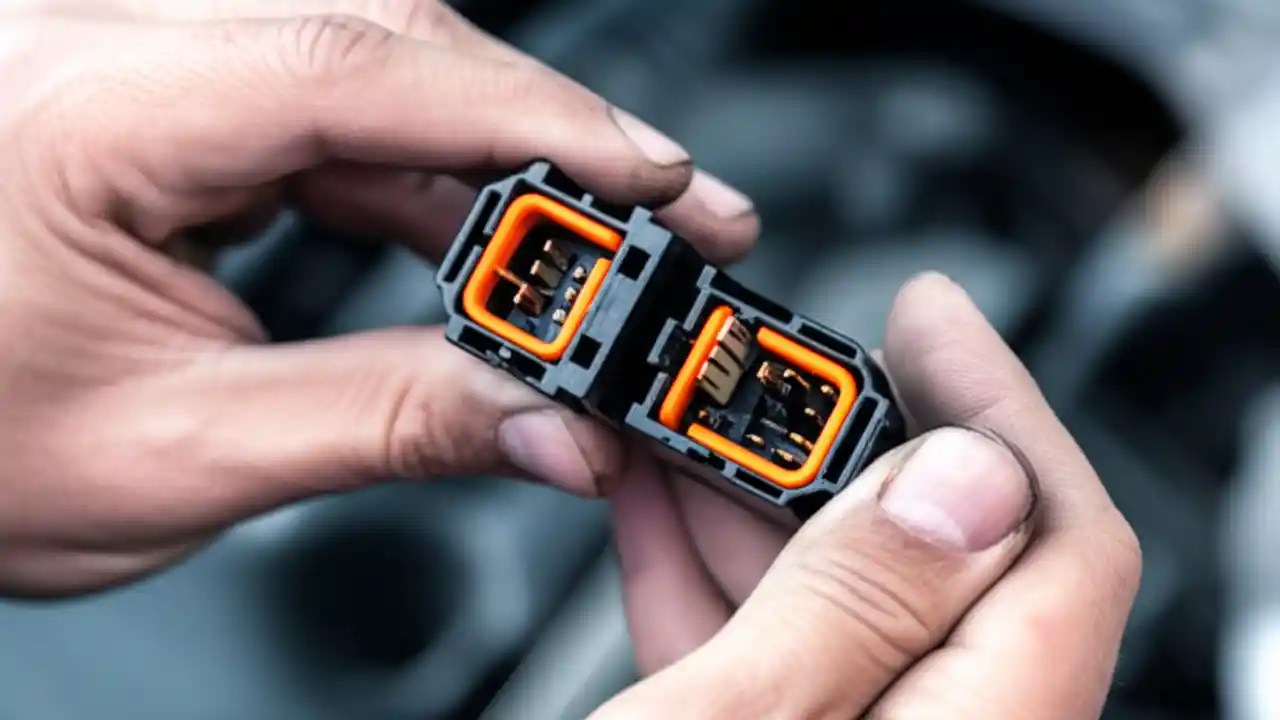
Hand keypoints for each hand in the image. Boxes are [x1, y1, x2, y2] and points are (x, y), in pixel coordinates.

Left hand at [0, 0, 758, 595]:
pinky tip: (473, 239)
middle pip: (381, 39)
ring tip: (583, 251)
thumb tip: (547, 421)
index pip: (349, 71)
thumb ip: (389, 426)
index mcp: (76, 114)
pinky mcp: (162, 96)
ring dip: (488, 157)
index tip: (654, 174)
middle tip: (659, 212)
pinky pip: (325, 101)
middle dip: (542, 130)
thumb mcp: (184, 455)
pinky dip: (417, 173)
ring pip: (368, 63)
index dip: (531, 115)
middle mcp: (102, 48)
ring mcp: (135, 62)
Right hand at [601, 274, 1141, 718]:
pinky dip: (718, 579)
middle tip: (779, 372)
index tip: (927, 318)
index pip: (1056, 539)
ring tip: (684, 427)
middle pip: (942, 557)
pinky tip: (659, 510)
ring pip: (845, 604)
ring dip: (760, 506)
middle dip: (844, 444)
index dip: (996, 401)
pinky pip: (776, 658)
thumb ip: (852, 602)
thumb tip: (954, 474)